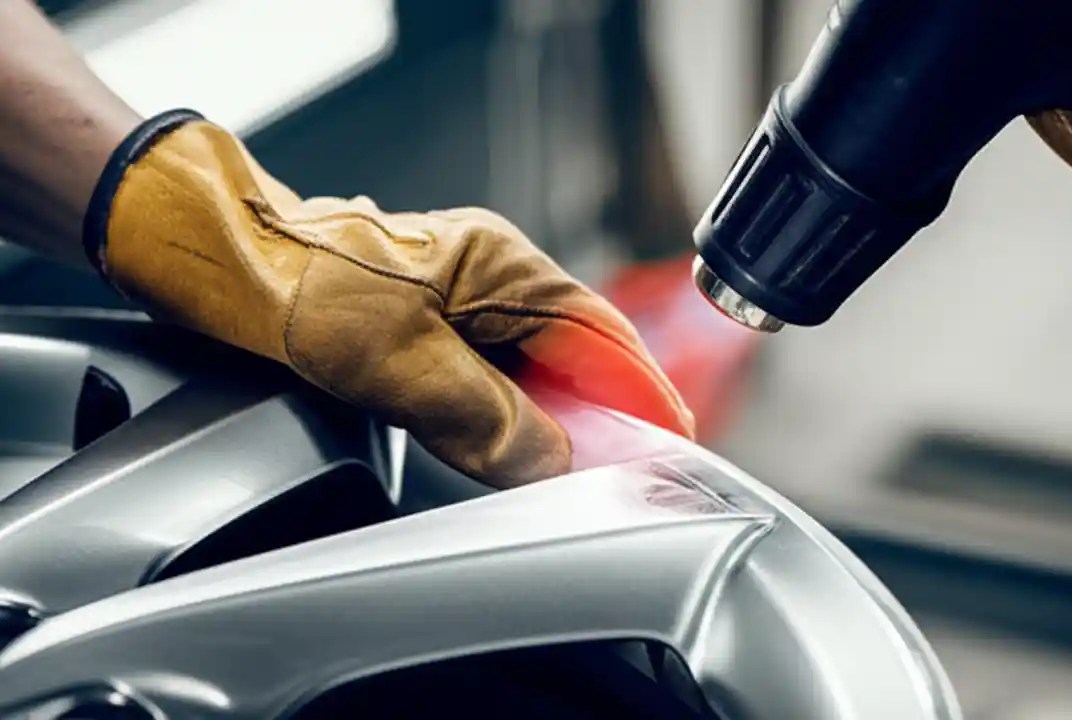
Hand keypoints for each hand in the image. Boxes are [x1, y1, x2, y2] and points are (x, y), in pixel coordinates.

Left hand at [85, 113, 693, 485]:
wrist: (229, 261)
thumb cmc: (303, 286)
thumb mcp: (402, 363)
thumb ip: (487, 416)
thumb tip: (551, 460)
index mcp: (504, 269)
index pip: (601, 337)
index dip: (640, 391)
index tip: (671, 438)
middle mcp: (493, 278)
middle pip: (575, 354)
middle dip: (603, 412)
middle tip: (626, 468)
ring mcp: (463, 297)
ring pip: (534, 368)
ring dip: (555, 415)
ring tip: (575, 465)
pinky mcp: (433, 322)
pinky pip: (494, 372)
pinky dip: (512, 411)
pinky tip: (508, 442)